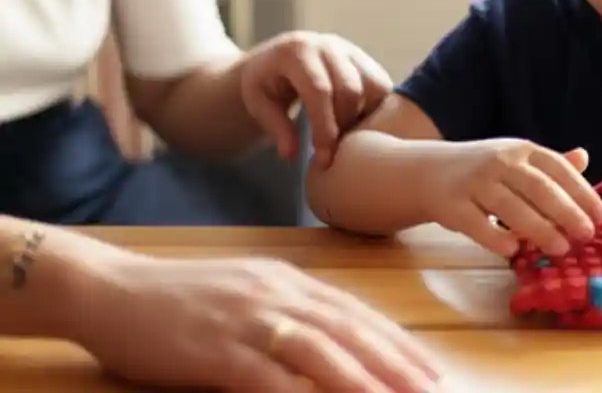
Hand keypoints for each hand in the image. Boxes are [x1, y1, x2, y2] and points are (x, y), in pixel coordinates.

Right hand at [74, 252, 441, 391]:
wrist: (109, 289)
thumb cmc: (176, 298)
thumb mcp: (244, 293)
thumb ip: (286, 311)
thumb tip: (330, 342)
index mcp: (286, 280)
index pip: (355, 312)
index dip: (395, 341)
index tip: (427, 366)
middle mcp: (276, 294)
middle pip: (350, 329)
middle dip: (396, 361)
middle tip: (432, 387)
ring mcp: (248, 319)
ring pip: (322, 350)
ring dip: (365, 378)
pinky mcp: (218, 348)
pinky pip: (269, 377)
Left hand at [241, 31, 392, 166]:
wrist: (275, 58)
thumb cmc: (264, 83)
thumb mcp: (257, 103)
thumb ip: (276, 127)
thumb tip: (291, 154)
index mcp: (297, 51)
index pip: (319, 91)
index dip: (325, 127)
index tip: (324, 158)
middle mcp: (328, 45)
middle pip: (350, 89)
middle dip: (346, 126)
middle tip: (336, 151)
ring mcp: (351, 50)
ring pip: (376, 86)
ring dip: (366, 118)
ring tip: (347, 136)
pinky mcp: (365, 59)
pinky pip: (383, 86)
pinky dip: (376, 110)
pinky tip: (358, 125)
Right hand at [423, 142, 601, 257]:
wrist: (428, 170)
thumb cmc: (485, 170)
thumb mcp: (518, 160)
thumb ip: (551, 165)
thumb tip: (585, 158)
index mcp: (522, 150)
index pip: (558, 168)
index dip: (582, 192)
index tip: (601, 216)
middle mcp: (499, 162)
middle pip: (538, 188)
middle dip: (566, 213)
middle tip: (587, 235)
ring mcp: (474, 182)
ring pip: (511, 207)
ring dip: (539, 229)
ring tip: (561, 248)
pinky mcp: (452, 205)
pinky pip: (477, 224)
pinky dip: (496, 238)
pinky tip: (514, 251)